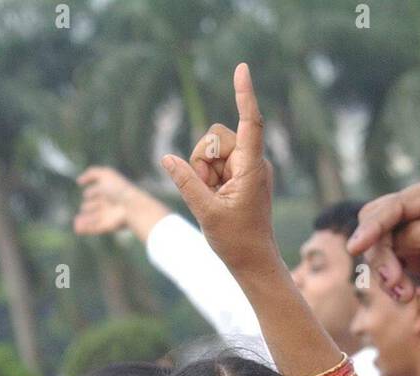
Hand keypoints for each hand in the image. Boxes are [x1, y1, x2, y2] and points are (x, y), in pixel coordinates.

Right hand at [73, 167, 136, 233]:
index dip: (92, 193)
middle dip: (89, 207)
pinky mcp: (105, 226)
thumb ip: (91, 173)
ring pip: (91, 218)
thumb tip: (79, 181)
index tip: (89, 194)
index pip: (96, 193)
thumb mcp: (105, 174)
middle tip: (89, 207)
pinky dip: (84, 228)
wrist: (129, 206)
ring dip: (84, 219)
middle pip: (93, 206)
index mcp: (108, 192)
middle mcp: (107, 204)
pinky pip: (93, 228)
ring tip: (76, 221)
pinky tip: (76, 227)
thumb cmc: (118, 189)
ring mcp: (106, 216)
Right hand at [160, 63, 277, 272]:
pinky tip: (215, 198)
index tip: (241, 68)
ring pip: (211, 151)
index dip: (244, 94)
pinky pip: (213, 164)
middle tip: (207, 190)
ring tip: (213, 198)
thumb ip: (186, 182)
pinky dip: (206, 179)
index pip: (250, 122)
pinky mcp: (239, 175)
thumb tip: (166, 157)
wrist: (253, 261)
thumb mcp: (205, 212)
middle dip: (202, 159)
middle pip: (216, 137)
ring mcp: (246, 168)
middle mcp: (252, 162)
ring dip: (203, 172)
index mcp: (252, 168)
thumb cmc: (236, 241)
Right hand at [348, 175, 419, 329]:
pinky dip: (391, 283)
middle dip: (378, 251)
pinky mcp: (418, 260)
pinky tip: (407, 296)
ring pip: (379, 247)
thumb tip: (384, 237)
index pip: (393, 205)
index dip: (372, 226)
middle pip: (378, 222)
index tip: (356, 249)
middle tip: (391, 279)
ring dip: (384, 272)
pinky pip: (388, 267)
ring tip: (404, 294)